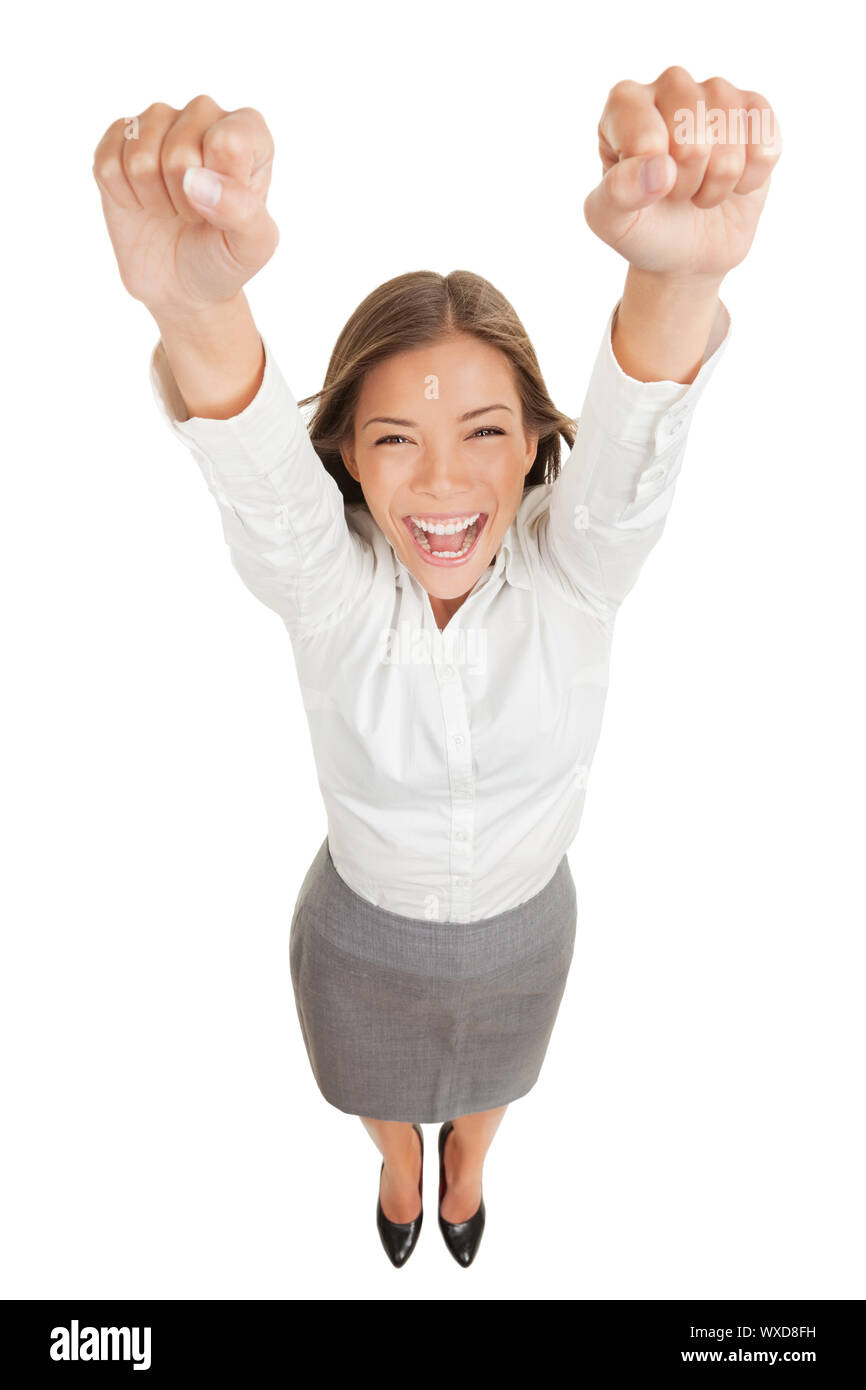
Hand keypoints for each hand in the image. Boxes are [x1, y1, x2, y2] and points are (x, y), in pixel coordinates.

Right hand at [92, 94, 279, 316]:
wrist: (182, 281)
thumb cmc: (224, 256)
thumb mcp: (252, 246)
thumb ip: (242, 211)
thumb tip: (196, 180)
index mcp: (247, 130)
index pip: (227, 143)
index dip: (218, 190)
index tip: (224, 209)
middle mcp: (203, 114)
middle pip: (179, 152)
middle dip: (184, 200)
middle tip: (195, 214)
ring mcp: (158, 121)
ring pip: (139, 157)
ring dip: (154, 199)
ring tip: (171, 207)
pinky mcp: (118, 137)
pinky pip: (107, 163)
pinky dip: (124, 197)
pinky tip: (142, 201)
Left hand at [583, 66, 782, 282]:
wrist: (686, 250)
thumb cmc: (644, 228)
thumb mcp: (612, 222)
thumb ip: (617, 194)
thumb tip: (658, 168)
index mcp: (625, 103)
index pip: (647, 137)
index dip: (654, 179)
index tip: (646, 190)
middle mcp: (671, 85)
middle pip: (692, 135)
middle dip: (687, 181)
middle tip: (676, 191)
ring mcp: (716, 92)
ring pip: (731, 137)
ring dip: (719, 182)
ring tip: (700, 187)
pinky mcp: (756, 111)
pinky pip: (766, 142)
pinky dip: (751, 178)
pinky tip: (734, 181)